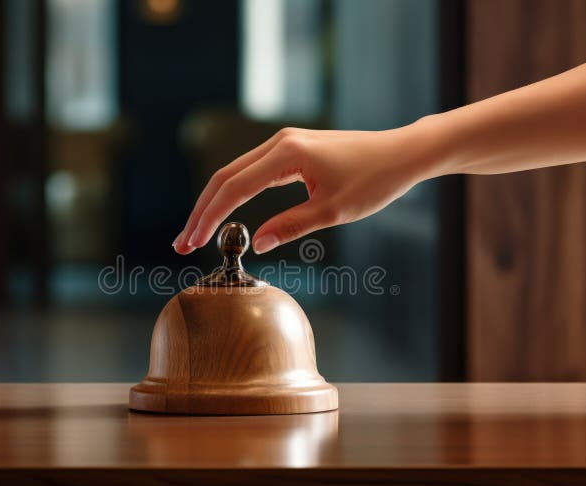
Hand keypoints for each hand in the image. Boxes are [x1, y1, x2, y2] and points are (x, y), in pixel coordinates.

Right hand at [173, 121, 448, 254]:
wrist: (402, 154)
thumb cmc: (375, 180)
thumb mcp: (333, 210)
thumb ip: (290, 226)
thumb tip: (255, 243)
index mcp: (287, 154)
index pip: (234, 188)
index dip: (209, 218)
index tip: (192, 243)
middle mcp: (280, 143)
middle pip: (225, 177)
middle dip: (202, 211)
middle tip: (183, 242)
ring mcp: (285, 144)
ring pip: (236, 173)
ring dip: (215, 203)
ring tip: (197, 232)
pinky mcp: (292, 150)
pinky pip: (253, 172)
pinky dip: (235, 193)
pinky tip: (226, 212)